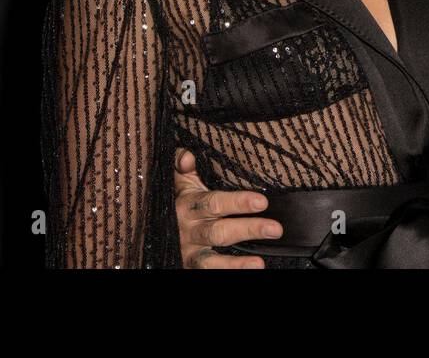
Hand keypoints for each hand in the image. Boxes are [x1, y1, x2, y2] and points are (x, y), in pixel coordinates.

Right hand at [173, 147, 283, 267]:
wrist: (152, 228)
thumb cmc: (177, 199)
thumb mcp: (179, 181)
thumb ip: (181, 165)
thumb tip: (187, 157)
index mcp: (187, 205)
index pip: (214, 203)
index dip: (237, 203)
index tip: (262, 202)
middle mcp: (186, 230)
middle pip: (218, 232)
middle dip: (248, 230)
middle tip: (276, 229)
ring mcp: (187, 251)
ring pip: (210, 260)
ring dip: (235, 264)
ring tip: (259, 264)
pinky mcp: (188, 266)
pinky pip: (207, 272)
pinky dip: (227, 272)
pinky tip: (250, 269)